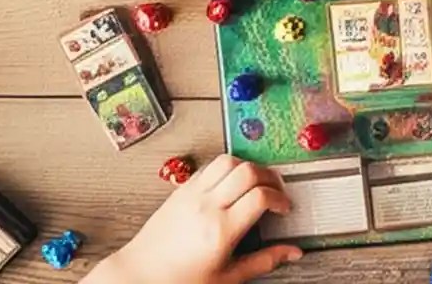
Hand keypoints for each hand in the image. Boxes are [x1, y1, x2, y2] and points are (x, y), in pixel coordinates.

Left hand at [86, 155, 301, 283]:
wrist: (140, 274)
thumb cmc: (178, 280)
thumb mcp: (228, 277)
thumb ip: (264, 262)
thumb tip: (291, 253)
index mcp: (220, 230)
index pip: (260, 197)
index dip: (280, 198)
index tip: (284, 208)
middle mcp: (206, 206)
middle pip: (248, 171)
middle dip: (270, 177)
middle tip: (275, 191)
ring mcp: (192, 194)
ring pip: (228, 161)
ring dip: (248, 167)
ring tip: (255, 182)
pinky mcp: (181, 189)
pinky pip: (209, 166)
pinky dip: (227, 169)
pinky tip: (231, 184)